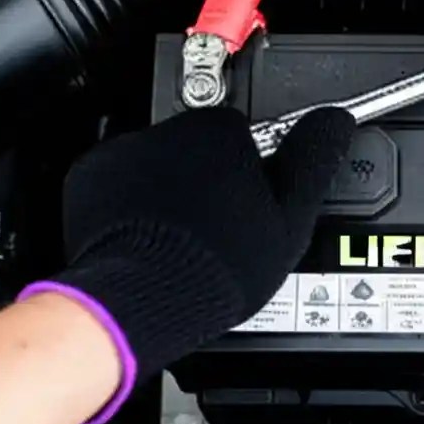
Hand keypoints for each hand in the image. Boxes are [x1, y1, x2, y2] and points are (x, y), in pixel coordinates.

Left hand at [19, 107, 354, 423]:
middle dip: (206, 176)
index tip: (248, 199)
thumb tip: (332, 123)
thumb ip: (312, 161)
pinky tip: (148, 235)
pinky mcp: (91, 177)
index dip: (249, 168)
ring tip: (181, 236)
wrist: (142, 300)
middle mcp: (169, 130)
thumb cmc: (215, 267)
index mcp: (220, 131)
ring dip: (166, 187)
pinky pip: (118, 180)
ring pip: (156, 162)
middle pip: (197, 145)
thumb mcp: (288, 220)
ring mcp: (125, 153)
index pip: (243, 131)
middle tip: (216, 224)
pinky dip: (128, 201)